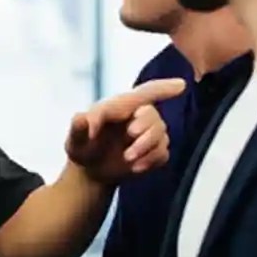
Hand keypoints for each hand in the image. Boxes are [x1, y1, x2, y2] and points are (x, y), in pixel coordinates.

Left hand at [66, 78, 185, 182]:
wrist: (91, 171)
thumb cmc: (81, 149)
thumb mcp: (75, 141)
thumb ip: (77, 130)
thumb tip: (80, 118)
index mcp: (119, 107)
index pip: (144, 93)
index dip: (163, 88)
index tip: (182, 85)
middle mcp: (136, 116)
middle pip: (153, 115)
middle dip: (146, 126)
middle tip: (131, 135)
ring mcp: (148, 134)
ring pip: (162, 134)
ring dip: (147, 147)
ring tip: (127, 158)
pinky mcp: (154, 151)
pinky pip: (163, 153)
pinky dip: (151, 161)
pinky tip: (135, 168)